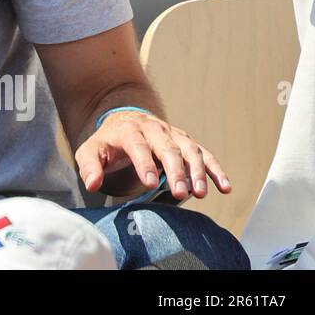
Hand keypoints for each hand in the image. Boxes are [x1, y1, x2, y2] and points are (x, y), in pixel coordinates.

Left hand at [75, 111, 230, 200]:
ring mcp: (173, 134)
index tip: (150, 183)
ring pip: (189, 150)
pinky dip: (216, 170)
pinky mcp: (186, 142)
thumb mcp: (90, 151)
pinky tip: (224, 187)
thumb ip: (89, 166)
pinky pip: (204, 154)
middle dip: (175, 170)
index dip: (145, 163)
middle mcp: (154, 129)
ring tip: (200, 193)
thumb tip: (92, 184)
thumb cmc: (108, 142)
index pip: (138, 145)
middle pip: (167, 148)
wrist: (124, 121)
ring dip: (197, 171)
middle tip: (180, 193)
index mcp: (129, 130)